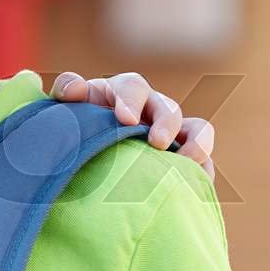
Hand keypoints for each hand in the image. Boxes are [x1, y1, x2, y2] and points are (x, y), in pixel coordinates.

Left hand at [51, 71, 215, 180]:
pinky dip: (203, 169)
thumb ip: (66, 91)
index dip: (131, 100)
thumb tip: (75, 89)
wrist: (79, 166)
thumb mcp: (66, 110)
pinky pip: (203, 161)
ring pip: (196, 129)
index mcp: (122, 94)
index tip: (125, 119)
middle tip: (157, 143)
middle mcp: (151, 110)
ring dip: (197, 143)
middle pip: (168, 107)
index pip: (133, 87)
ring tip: (188, 161)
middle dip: (165, 123)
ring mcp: (171, 134)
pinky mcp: (183, 158)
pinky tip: (195, 183)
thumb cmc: (74, 131)